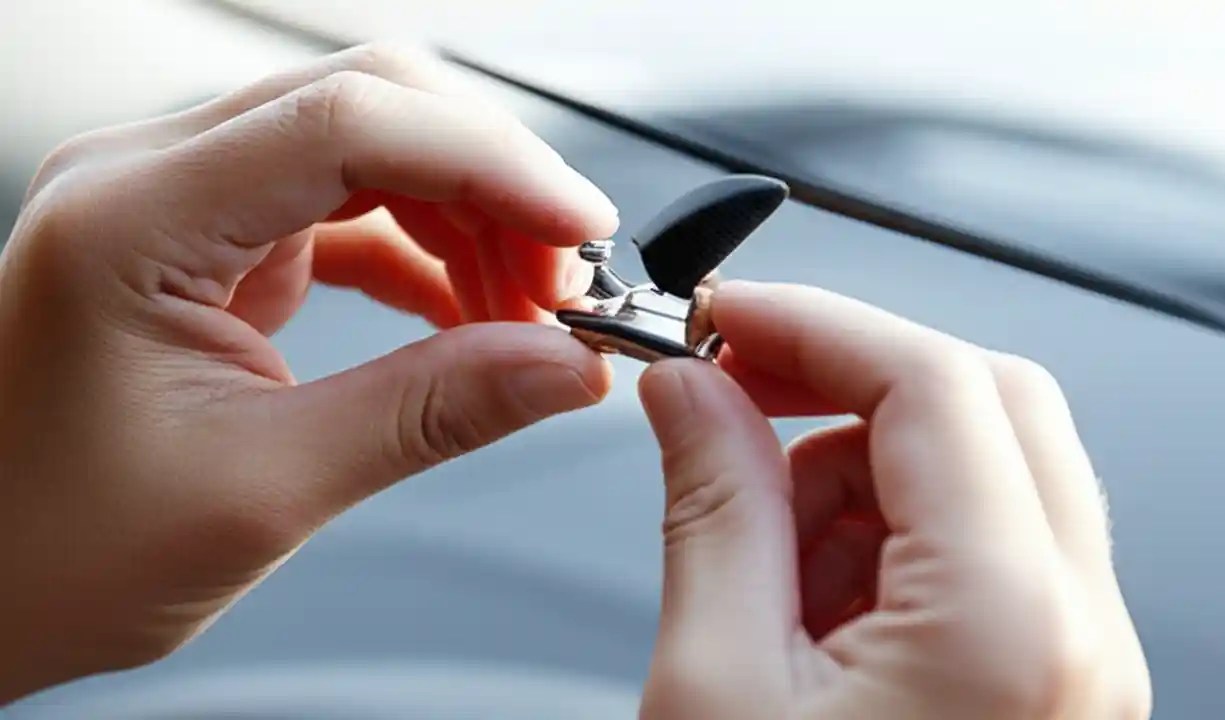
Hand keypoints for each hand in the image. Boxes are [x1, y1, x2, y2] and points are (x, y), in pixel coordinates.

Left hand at [0, 44, 615, 701]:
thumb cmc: (56, 548)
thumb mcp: (264, 490)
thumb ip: (429, 413)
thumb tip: (561, 368)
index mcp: (133, 219)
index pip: (348, 123)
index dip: (490, 163)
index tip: (580, 231)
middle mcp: (147, 181)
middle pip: (367, 109)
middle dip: (489, 185)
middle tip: (563, 282)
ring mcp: (176, 205)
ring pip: (367, 151)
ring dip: (465, 218)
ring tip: (526, 311)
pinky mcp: (205, 243)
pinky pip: (341, 210)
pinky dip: (422, 254)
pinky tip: (468, 315)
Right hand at [637, 282, 1150, 718]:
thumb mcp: (713, 687)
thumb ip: (711, 514)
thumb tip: (689, 392)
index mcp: (1008, 626)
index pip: (934, 382)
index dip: (816, 324)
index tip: (727, 319)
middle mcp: (1078, 636)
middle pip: (986, 406)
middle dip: (845, 385)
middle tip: (738, 394)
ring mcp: (1079, 662)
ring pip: (984, 473)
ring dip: (856, 476)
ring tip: (763, 562)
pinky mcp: (1052, 684)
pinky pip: (984, 552)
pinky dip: (885, 544)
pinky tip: (806, 614)